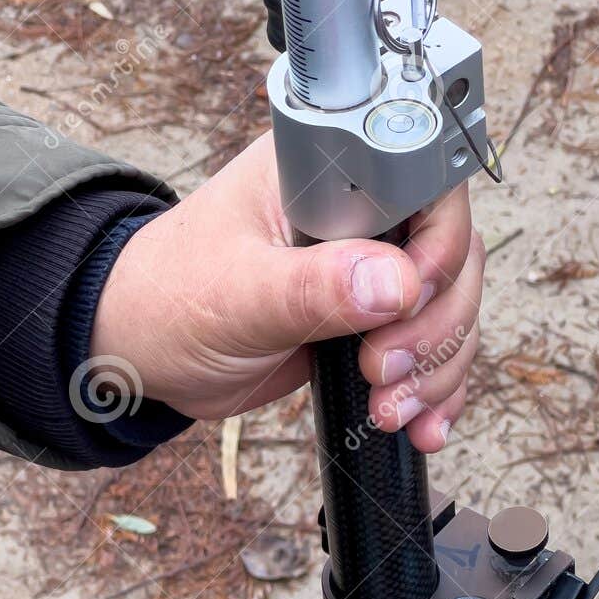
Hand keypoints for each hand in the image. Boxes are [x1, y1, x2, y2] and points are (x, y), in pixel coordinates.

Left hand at [91, 133, 482, 452]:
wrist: (144, 350)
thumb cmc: (169, 299)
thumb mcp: (236, 293)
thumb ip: (313, 286)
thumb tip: (397, 283)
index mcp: (327, 170)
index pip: (426, 181)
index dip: (437, 241)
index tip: (408, 298)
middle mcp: (363, 211)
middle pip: (454, 254)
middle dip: (435, 325)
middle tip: (380, 370)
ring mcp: (373, 268)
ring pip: (453, 308)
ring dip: (437, 368)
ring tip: (388, 410)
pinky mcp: (375, 322)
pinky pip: (433, 351)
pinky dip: (438, 391)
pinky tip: (423, 429)